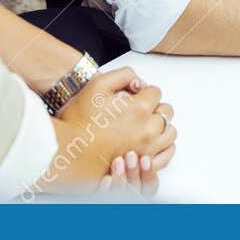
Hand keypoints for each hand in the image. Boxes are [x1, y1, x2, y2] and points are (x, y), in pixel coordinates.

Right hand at [43, 67, 176, 190]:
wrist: (69, 150)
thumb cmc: (79, 120)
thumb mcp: (98, 84)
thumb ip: (123, 75)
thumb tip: (139, 82)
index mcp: (139, 108)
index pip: (156, 92)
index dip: (144, 92)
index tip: (135, 96)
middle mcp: (147, 130)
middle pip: (166, 111)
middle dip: (155, 107)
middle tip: (140, 110)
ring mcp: (147, 149)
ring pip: (170, 133)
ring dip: (161, 126)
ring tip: (146, 126)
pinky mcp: (142, 164)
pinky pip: (166, 156)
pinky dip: (164, 147)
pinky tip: (153, 142)